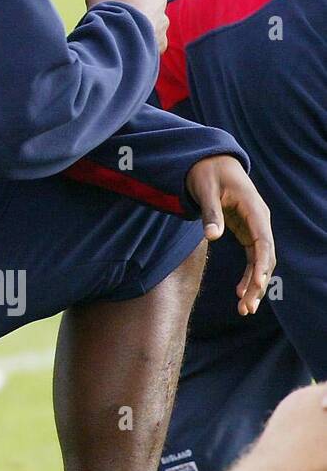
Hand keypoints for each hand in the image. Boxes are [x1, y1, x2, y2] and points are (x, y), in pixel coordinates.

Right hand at [86, 0, 168, 52]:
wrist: (115, 39)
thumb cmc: (105, 10)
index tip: (109, 1)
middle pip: (144, 1)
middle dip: (133, 8)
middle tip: (115, 18)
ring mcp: (162, 20)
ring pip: (150, 21)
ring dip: (139, 25)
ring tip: (121, 33)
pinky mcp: (162, 39)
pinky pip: (152, 39)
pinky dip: (141, 41)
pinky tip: (127, 44)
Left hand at [184, 155, 275, 315]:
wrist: (209, 162)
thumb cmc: (207, 173)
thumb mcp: (205, 190)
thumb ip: (210, 213)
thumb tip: (213, 236)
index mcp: (254, 210)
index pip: (264, 242)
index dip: (262, 265)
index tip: (258, 285)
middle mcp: (260, 221)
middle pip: (265, 257)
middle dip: (258, 283)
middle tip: (247, 308)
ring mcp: (255, 227)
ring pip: (261, 261)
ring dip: (255, 284)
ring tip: (245, 309)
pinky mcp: (247, 231)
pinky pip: (252, 257)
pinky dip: (249, 275)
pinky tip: (241, 292)